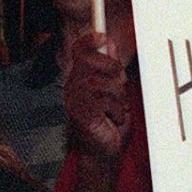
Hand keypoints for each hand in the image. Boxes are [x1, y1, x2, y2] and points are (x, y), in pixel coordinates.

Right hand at [64, 30, 131, 161]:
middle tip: (119, 89)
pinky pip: (108, 102)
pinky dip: (117, 112)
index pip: (79, 50)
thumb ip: (111, 69)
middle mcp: (73, 87)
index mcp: (78, 80)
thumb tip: (109, 43)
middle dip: (115, 73)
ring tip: (115, 111)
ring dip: (119, 98)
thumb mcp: (114, 91)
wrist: (104, 155)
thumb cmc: (109, 125)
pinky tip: (112, 121)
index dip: (90, 40)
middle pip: (95, 61)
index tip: (102, 37)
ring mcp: (75, 101)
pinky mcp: (82, 114)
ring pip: (106, 82)